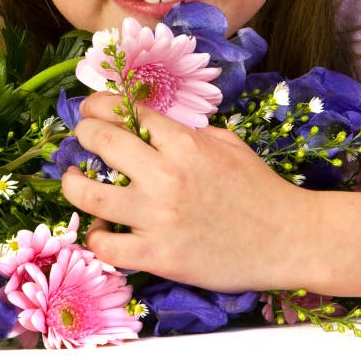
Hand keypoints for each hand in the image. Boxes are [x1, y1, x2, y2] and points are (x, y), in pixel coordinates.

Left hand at [61, 91, 312, 291]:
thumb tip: (156, 129)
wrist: (287, 239)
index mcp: (184, 143)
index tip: (93, 108)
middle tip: (81, 134)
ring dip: (72, 182)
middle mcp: (165, 175)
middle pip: (102, 141)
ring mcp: (157, 217)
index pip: (129, 112)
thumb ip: (189, 133)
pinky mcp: (157, 256)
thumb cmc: (260, 188)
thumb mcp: (228, 144)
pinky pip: (106, 247)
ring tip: (72, 178)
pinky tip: (101, 230)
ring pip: (90, 195)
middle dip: (84, 131)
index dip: (103, 105)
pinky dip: (97, 237)